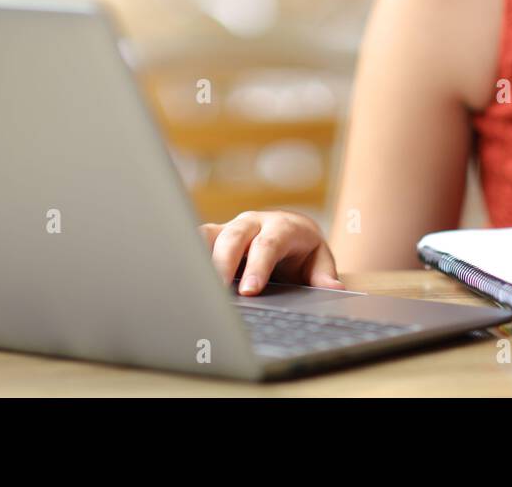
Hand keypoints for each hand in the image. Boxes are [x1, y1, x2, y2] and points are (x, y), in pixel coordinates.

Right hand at [199, 210, 344, 295]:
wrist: (291, 233)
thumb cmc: (303, 252)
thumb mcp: (319, 261)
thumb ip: (324, 274)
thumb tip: (333, 288)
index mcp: (282, 226)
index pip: (269, 244)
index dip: (258, 266)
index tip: (250, 290)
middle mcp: (254, 222)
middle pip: (235, 236)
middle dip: (224, 263)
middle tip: (218, 290)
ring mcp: (232, 227)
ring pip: (209, 234)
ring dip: (198, 256)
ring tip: (190, 282)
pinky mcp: (215, 236)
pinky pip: (196, 240)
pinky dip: (187, 254)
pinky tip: (178, 275)